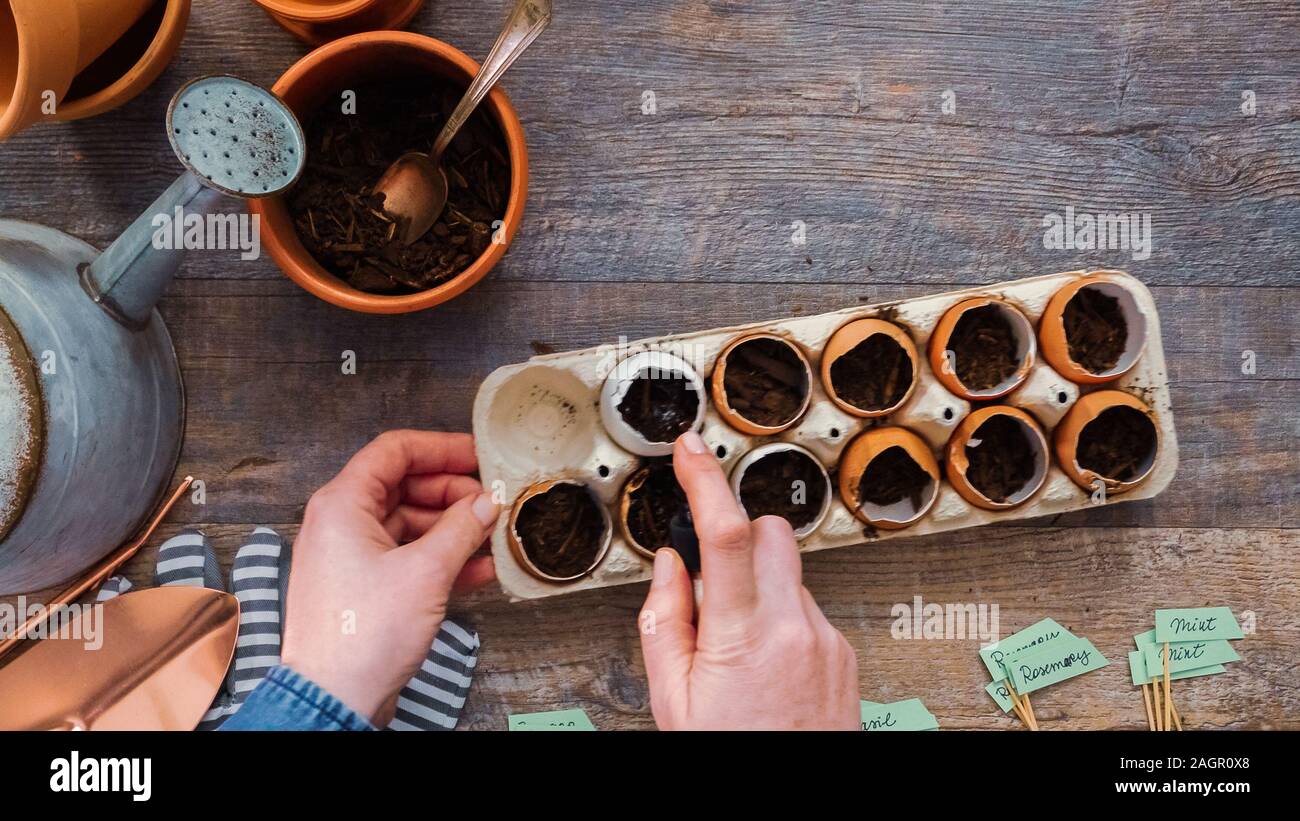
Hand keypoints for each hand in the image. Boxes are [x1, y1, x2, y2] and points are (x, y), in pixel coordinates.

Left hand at [281, 430, 498, 723]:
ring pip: (409, 523)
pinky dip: (438, 556)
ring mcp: (350, 556)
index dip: (440, 448)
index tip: (476, 457)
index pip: (394, 451)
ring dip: (451, 527)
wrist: (334, 696)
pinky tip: (475, 568)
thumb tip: (484, 504)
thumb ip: (461, 529)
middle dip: (452, 493)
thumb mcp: (426, 572)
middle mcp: (340, 524)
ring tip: (489, 535)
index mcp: (342, 505)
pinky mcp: (363, 586)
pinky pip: (406, 556)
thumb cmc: (359, 638)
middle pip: (404, 486)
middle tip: (489, 502)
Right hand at [639, 431, 859, 729]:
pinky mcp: (844, 651)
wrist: (792, 799)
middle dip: (738, 536)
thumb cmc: (732, 752)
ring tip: (735, 643)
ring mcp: (826, 639)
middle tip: (712, 575)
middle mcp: (795, 628)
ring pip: (789, 571)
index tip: (691, 451)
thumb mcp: (674, 700)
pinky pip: (807, 606)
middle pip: (771, 532)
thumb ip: (665, 621)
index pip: (726, 535)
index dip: (706, 481)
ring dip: (758, 584)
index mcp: (743, 636)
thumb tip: (671, 566)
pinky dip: (781, 616)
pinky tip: (765, 662)